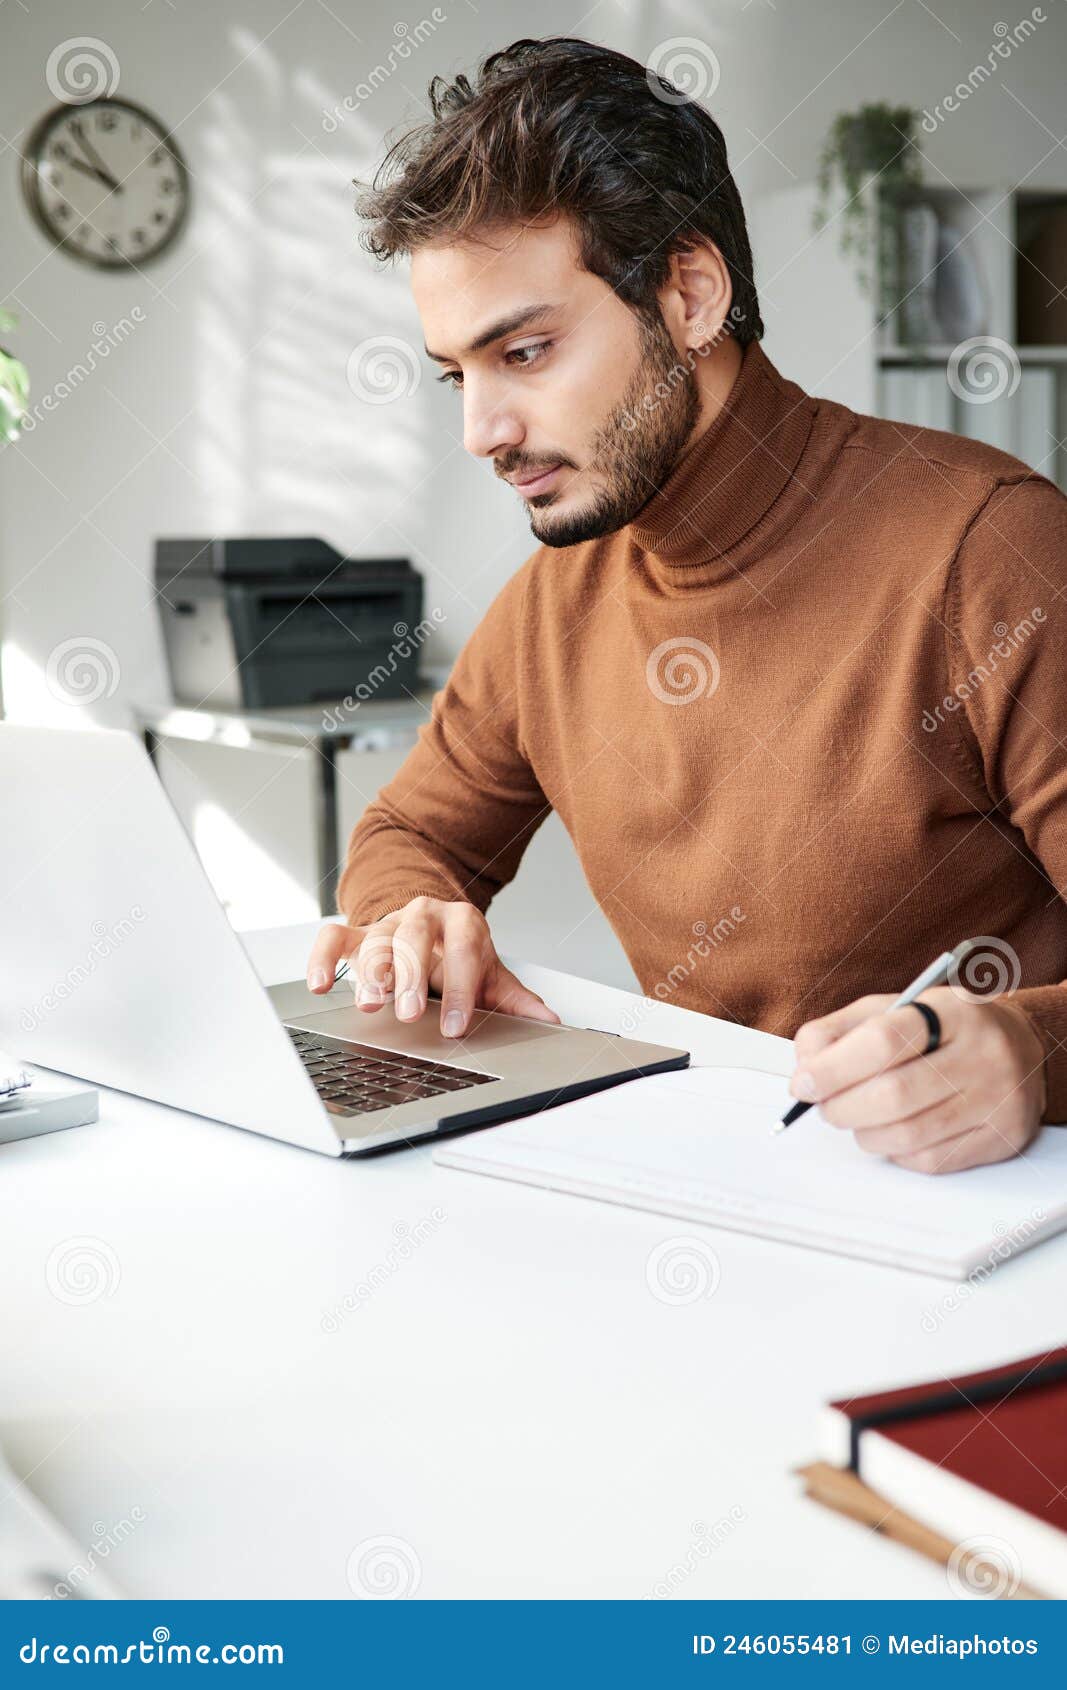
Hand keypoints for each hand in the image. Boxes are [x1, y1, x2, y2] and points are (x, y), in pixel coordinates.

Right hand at [304, 896, 559, 1038]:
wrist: (433, 930)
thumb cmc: (459, 958)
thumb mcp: (490, 976)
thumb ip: (516, 1000)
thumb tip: (551, 1024)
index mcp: (464, 923)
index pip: (466, 951)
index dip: (462, 989)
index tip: (456, 1026)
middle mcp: (424, 916)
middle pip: (415, 939)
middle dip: (411, 977)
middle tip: (407, 1013)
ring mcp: (388, 923)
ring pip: (375, 939)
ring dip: (370, 972)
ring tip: (368, 1002)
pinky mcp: (356, 933)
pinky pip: (333, 938)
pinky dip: (323, 958)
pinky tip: (320, 985)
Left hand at [790, 989, 1046, 1173]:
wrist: (1023, 1049)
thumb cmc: (944, 1029)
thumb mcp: (893, 1009)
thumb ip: (840, 1032)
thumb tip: (805, 1070)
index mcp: (952, 1012)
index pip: (883, 1040)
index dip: (833, 1068)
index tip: (803, 1084)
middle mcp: (983, 1054)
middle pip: (894, 1095)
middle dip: (842, 1107)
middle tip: (823, 1106)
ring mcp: (997, 1100)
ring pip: (908, 1135)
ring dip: (864, 1133)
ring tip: (856, 1118)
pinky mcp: (1002, 1139)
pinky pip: (930, 1160)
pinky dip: (896, 1151)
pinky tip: (893, 1131)